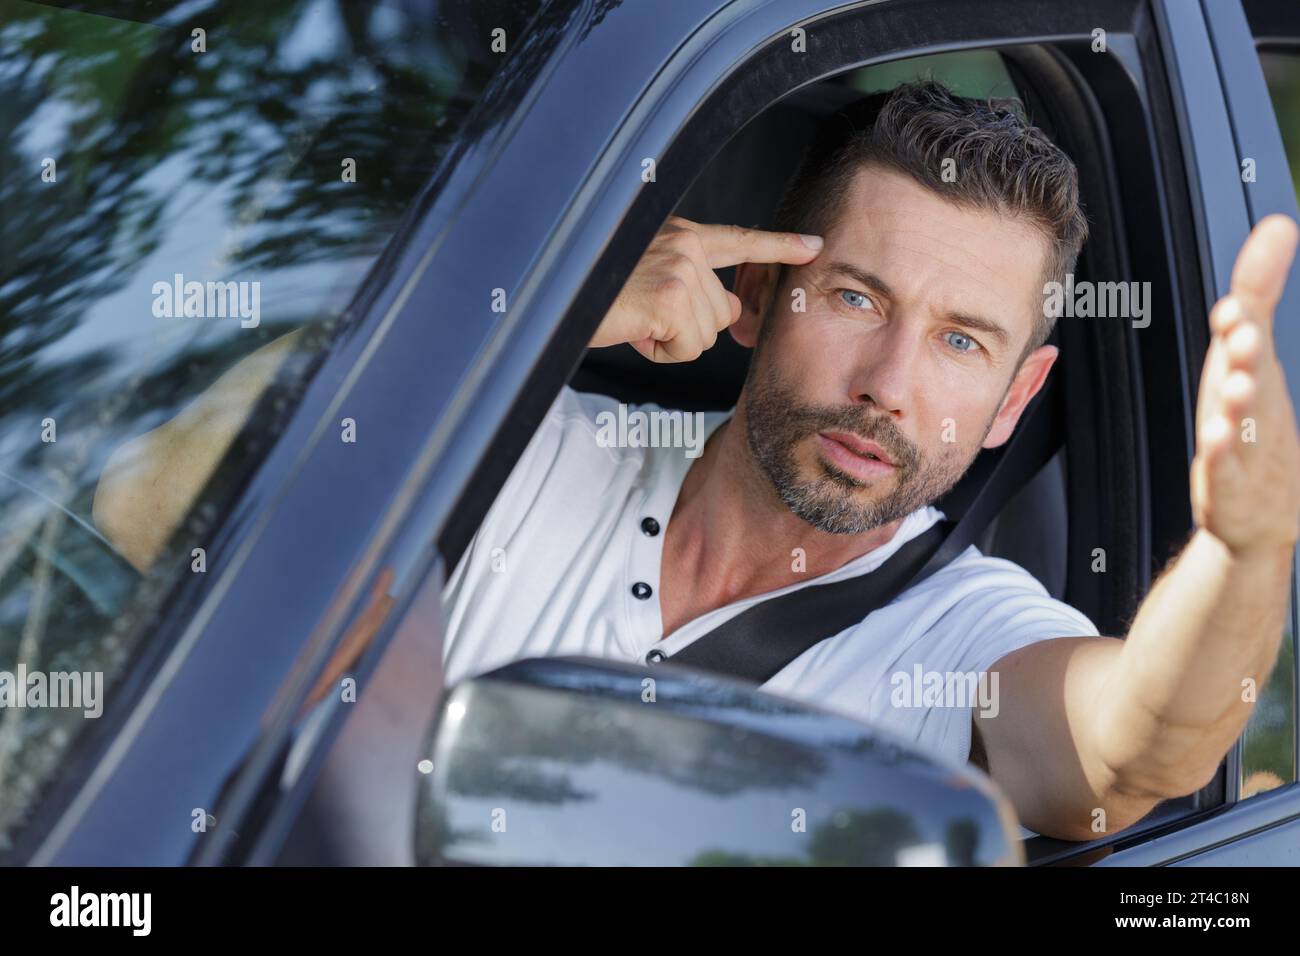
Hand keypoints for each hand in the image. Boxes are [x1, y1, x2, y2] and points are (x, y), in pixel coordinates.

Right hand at [589, 215, 822, 361]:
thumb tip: (729, 311)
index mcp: (678, 234)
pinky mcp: (672, 298)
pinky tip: (635, 329)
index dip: (778, 245)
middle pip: (723, 311)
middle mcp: (685, 244)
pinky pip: (688, 347)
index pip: (738, 240)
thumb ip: (689, 285)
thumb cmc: (591, 293)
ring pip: (706, 334)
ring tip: (636, 320)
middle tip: (644, 315)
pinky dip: (661, 351)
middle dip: (688, 328)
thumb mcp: (645, 276)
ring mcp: (681, 268)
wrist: (555, 300)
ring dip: (671, 341)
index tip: (813, 246)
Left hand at [1191, 214, 1299, 557]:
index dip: (1242, 319)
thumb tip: (1277, 226)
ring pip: (1241, 420)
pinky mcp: (1229, 481)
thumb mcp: (1250, 349)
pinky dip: (1221, 452)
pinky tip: (1216, 439)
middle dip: (1247, 351)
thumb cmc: (1252, 421)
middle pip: (1252, 374)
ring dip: (1238, 401)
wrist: (1261, 510)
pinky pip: (1224, 465)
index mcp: (1253, 369)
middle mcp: (1252, 403)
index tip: (1236, 303)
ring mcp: (1245, 443)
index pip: (1249, 336)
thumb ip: (1259, 288)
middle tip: (1242, 330)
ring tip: (1235, 384)